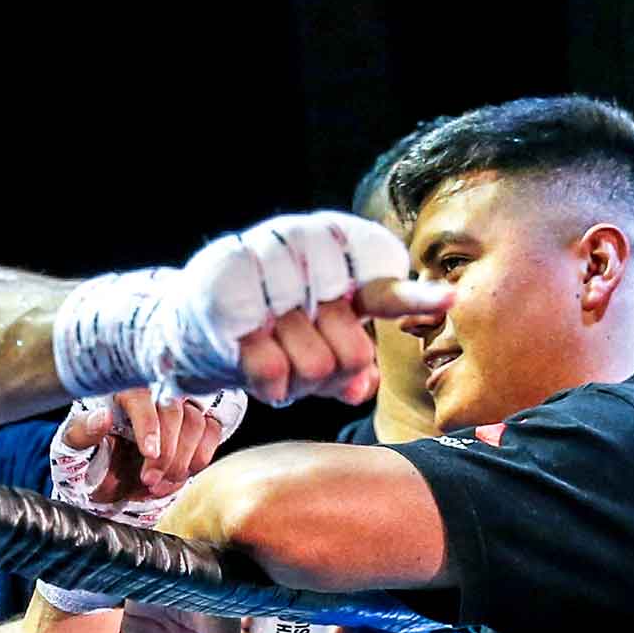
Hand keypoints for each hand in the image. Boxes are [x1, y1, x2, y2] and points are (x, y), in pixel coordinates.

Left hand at [64, 388, 244, 501]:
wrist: (107, 477)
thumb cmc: (89, 456)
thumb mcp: (74, 448)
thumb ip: (82, 432)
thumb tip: (102, 417)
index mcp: (120, 390)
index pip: (142, 397)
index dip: (149, 425)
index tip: (149, 453)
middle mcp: (153, 391)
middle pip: (175, 412)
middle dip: (166, 453)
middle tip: (149, 481)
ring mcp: (178, 406)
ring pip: (196, 423)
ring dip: (182, 460)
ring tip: (158, 486)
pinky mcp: (197, 421)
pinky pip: (212, 431)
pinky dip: (199, 457)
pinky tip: (180, 475)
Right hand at [155, 213, 451, 406]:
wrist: (183, 324)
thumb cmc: (264, 330)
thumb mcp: (316, 339)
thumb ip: (348, 363)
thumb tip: (364, 386)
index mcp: (333, 246)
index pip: (383, 284)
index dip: (415, 299)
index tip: (451, 300)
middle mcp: (301, 247)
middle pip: (353, 349)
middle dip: (329, 372)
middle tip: (301, 360)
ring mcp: (262, 271)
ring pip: (315, 365)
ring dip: (295, 382)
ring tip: (273, 357)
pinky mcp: (225, 303)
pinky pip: (274, 373)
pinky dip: (269, 386)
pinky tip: (254, 369)